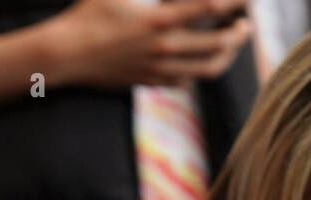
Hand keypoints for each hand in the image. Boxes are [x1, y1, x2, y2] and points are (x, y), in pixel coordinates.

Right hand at [50, 0, 252, 89]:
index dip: (236, 1)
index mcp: (159, 19)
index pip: (211, 6)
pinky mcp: (147, 81)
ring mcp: (156, 68)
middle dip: (239, 33)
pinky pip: (184, 82)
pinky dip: (198, 71)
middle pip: (219, 44)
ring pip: (206, 68)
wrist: (65, 55)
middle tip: (245, 24)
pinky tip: (201, 60)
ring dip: (226, 56)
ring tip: (231, 45)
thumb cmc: (88, 15)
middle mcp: (163, 47)